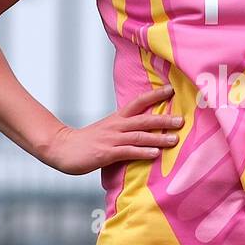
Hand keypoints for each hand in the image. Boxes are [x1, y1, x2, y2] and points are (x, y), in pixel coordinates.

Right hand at [39, 84, 182, 174]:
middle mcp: (116, 126)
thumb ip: (125, 128)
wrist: (62, 148)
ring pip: (139, 136)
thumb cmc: (87, 141)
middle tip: (182, 120)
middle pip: (144, 119)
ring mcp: (112, 139)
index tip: (171, 89)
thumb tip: (145, 128)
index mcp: (117, 118)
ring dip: (158, 137)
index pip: (138, 102)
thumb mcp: (108, 129)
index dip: (155, 95)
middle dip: (164, 119)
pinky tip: (155, 154)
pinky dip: (142, 153)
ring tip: (175, 139)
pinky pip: (127, 152)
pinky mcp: (106, 153)